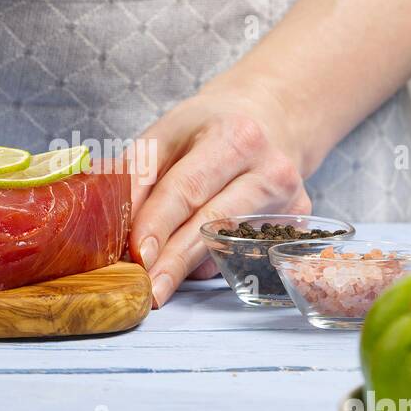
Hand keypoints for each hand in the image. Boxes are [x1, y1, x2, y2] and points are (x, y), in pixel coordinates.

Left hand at [129, 83, 310, 306]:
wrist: (268, 120)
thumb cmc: (207, 130)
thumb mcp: (166, 136)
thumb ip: (137, 177)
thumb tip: (113, 228)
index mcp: (235, 137)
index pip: (189, 188)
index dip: (159, 223)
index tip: (137, 254)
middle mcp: (271, 169)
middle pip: (213, 224)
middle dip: (174, 260)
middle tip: (147, 290)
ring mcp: (290, 200)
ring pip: (231, 246)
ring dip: (190, 267)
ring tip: (159, 284)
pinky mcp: (297, 223)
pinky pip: (246, 254)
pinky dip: (214, 261)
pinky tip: (193, 261)